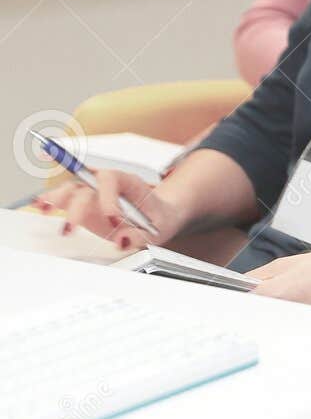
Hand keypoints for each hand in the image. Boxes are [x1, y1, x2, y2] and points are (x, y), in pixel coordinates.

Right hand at [38, 170, 179, 250]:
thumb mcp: (161, 226)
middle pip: (86, 186)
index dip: (107, 196)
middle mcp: (107, 185)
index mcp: (129, 182)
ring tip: (44, 208)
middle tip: (72, 227)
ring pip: (71, 190)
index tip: (111, 217)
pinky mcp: (84, 207)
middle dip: (77, 206)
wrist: (158, 216)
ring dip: (57, 199)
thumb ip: (142, 234)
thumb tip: (122, 240)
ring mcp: (94, 194)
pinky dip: (52, 202)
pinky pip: (65, 200)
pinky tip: (40, 205)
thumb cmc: (159, 217)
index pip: (111, 179)